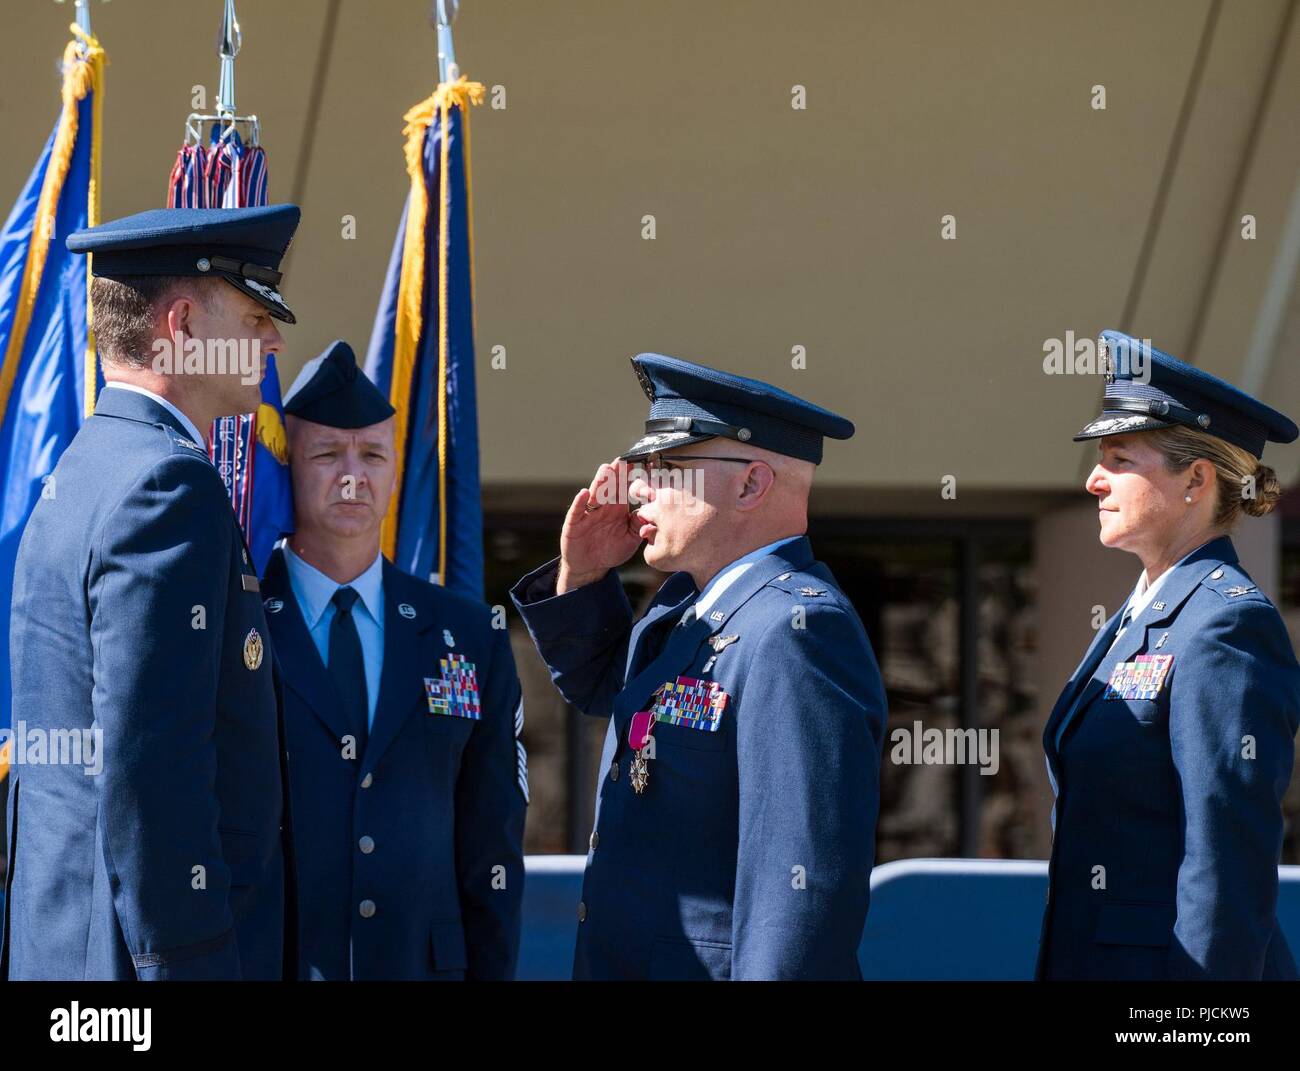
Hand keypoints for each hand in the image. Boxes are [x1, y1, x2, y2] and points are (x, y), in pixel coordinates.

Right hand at [557, 458, 644, 592]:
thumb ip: (639, 527)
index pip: (626, 489)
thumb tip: (650, 514)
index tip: (643, 466)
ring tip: (606, 469)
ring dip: (600, 481)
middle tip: (624, 460)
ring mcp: (589, 512)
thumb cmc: (612, 550)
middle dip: (617, 473)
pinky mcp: (575, 522)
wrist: (591, 566)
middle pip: (611, 486)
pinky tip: (584, 493)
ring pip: (595, 493)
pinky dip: (580, 502)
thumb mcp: (630, 540)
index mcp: (618, 508)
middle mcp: (604, 506)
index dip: (633, 478)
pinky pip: (577, 511)